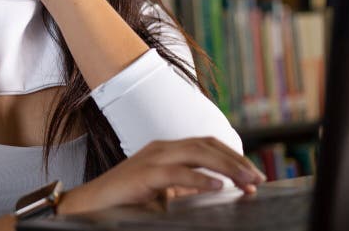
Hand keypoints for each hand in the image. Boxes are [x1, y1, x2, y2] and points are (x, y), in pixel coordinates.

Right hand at [57, 137, 265, 214]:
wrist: (91, 205)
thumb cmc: (126, 201)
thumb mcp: (164, 192)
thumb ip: (186, 187)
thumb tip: (218, 191)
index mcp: (166, 150)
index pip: (207, 144)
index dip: (233, 157)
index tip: (253, 176)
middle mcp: (161, 148)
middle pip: (207, 144)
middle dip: (236, 161)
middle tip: (258, 179)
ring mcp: (152, 158)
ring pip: (197, 153)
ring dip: (226, 167)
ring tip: (246, 181)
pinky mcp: (144, 174)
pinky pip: (177, 173)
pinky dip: (201, 178)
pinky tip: (218, 187)